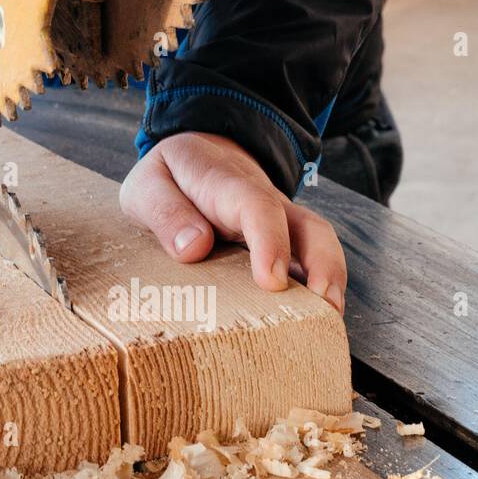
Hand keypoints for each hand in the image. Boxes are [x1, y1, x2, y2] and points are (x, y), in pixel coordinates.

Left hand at [119, 132, 346, 311]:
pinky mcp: (282, 242)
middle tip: (325, 308)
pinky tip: (315, 321)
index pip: (258, 207)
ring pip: (316, 243)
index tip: (272, 281)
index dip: (271, 242)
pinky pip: (307, 261)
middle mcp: (263, 202)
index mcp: (226, 183)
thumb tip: (195, 248)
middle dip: (323, 264)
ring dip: (329, 279)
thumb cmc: (169, 179)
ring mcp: (278, 223)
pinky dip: (316, 289)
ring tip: (329, 320)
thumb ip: (165, 211)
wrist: (193, 157)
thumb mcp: (148, 186)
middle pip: (307, 225)